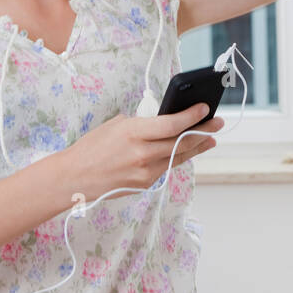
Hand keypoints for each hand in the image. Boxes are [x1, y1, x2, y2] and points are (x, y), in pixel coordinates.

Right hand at [63, 101, 223, 205]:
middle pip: (181, 142)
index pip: (172, 124)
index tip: (205, 109)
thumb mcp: (115, 125)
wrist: (74, 177)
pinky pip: (165, 168)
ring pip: (178, 157)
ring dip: (195, 147)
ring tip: (209, 139)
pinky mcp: (144, 184)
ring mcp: (145, 172)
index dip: (192, 116)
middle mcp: (143, 153)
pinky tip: (185, 152)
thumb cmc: (91, 147)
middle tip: (217, 123)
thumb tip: (162, 123)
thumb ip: (141, 125)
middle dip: (202, 131)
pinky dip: (176, 158)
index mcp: (134, 133)